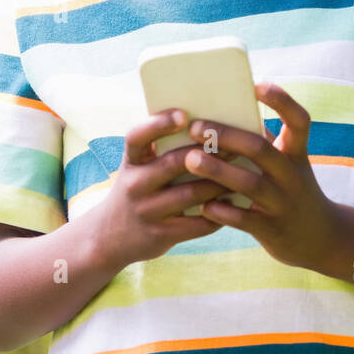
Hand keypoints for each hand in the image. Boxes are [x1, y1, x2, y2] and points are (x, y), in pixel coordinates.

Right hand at [96, 109, 234, 268]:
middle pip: (173, 163)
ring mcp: (147, 212)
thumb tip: (206, 123)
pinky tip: (236, 203)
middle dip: (207, 153)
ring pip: (191, 194)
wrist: (110, 237)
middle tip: (235, 145)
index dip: (158, 124)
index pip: (137, 137)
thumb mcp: (137, 166)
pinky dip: (219, 213)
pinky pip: (196, 224)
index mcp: (131, 161)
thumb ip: (160, 147)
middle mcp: (135, 184)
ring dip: (220, 183)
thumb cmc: (137, 189)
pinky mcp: (161, 235)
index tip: (183, 116)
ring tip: (243, 172)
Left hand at [182, 82, 341, 271]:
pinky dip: (222, 211)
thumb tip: (223, 109)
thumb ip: (263, 141)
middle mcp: (293, 176)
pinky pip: (244, 220)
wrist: (320, 238)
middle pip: (261, 149)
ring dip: (217, 171)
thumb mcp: (288, 163)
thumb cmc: (291, 189)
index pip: (299, 121)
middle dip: (226, 136)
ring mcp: (283, 204)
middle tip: (196, 128)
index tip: (256, 85)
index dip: (281, 101)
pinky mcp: (273, 230)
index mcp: (297, 153)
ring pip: (249, 185)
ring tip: (190, 160)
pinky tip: (202, 205)